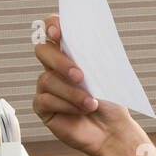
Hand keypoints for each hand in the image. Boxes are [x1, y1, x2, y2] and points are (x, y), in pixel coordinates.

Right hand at [32, 13, 131, 155]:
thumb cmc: (111, 100)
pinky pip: (45, 100)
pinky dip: (66, 105)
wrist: (113, 129)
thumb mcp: (106, 72)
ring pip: (47, 80)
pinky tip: (81, 110)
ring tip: (91, 103)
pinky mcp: (43, 107)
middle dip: (60, 62)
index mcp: (70, 53)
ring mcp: (47, 87)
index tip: (58, 31)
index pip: (53, 29)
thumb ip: (92, 53)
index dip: (52, 26)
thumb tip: (83, 38)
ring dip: (72, 92)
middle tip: (80, 76)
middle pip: (43, 51)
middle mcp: (54, 67)